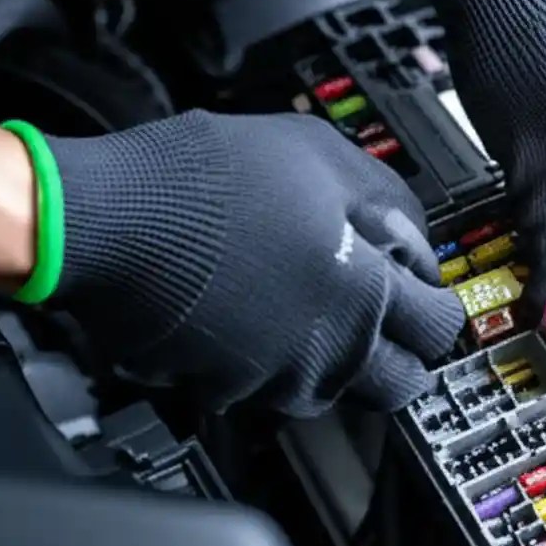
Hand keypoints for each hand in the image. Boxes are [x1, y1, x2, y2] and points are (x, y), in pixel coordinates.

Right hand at [45, 111, 464, 415]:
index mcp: (364, 297)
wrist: (105, 220)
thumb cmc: (204, 182)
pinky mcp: (221, 391)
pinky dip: (269, 360)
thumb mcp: (318, 154)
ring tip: (306, 303)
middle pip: (400, 385)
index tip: (424, 290)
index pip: (440, 329)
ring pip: (332, 391)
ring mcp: (271, 380)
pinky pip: (266, 389)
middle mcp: (326, 353)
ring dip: (334, 357)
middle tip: (384, 317)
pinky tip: (250, 311)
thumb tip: (411, 237)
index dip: (438, 304)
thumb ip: (384, 200)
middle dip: (401, 352)